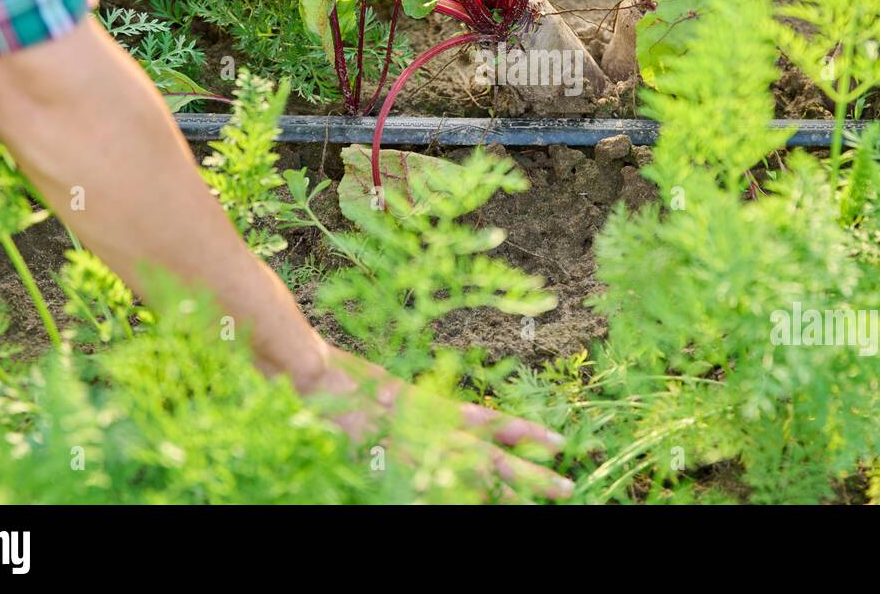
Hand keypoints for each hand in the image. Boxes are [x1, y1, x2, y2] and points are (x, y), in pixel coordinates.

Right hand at [309, 346, 574, 500]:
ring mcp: (413, 447)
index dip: (524, 432)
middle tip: (566, 486)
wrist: (313, 374)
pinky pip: (430, 484)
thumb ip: (424, 406)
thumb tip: (465, 418)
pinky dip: (453, 495)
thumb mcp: (392, 387)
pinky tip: (478, 504)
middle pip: (490, 456)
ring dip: (508, 486)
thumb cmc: (346, 378)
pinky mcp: (391, 461)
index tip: (557, 441)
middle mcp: (430, 429)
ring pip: (471, 472)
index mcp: (432, 409)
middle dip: (529, 472)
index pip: (489, 423)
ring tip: (543, 496)